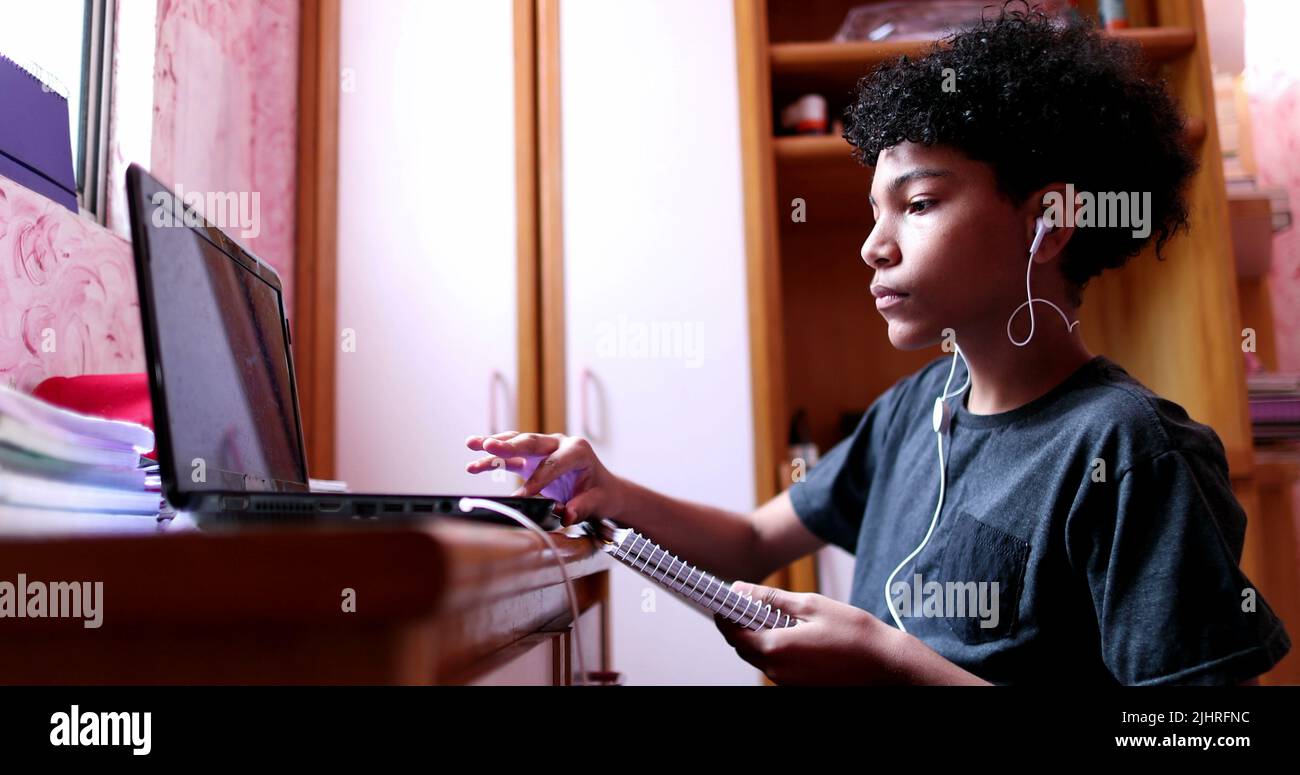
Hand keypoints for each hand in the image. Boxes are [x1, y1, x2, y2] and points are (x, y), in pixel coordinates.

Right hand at [464, 431, 624, 524]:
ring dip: (493, 445)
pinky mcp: (532, 458)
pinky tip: (474, 461)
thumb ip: (582, 507)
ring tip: (472, 445)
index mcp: (578, 451)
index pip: (555, 463)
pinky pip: (510, 457)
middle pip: (531, 443)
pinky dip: (493, 458)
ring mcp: (544, 448)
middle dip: (510, 445)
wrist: (602, 488)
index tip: (524, 495)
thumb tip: (566, 516)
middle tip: (490, 446)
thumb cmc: (601, 494)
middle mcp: (559, 444)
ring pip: (516, 444)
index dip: (539, 479)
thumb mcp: (597, 502)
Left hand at [714, 580, 910, 684]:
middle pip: (743, 648)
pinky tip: (790, 633)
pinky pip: (777, 667)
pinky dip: (775, 649)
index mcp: (776, 649)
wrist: (887, 665)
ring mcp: (788, 684)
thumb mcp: (811, 605)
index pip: (733, 633)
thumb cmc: (854, 633)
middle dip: (740, 625)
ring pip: (760, 658)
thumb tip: (741, 589)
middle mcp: (777, 672)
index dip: (724, 614)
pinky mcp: (800, 688)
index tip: (724, 599)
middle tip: (748, 603)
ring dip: (758, 637)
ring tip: (772, 615)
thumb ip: (771, 598)